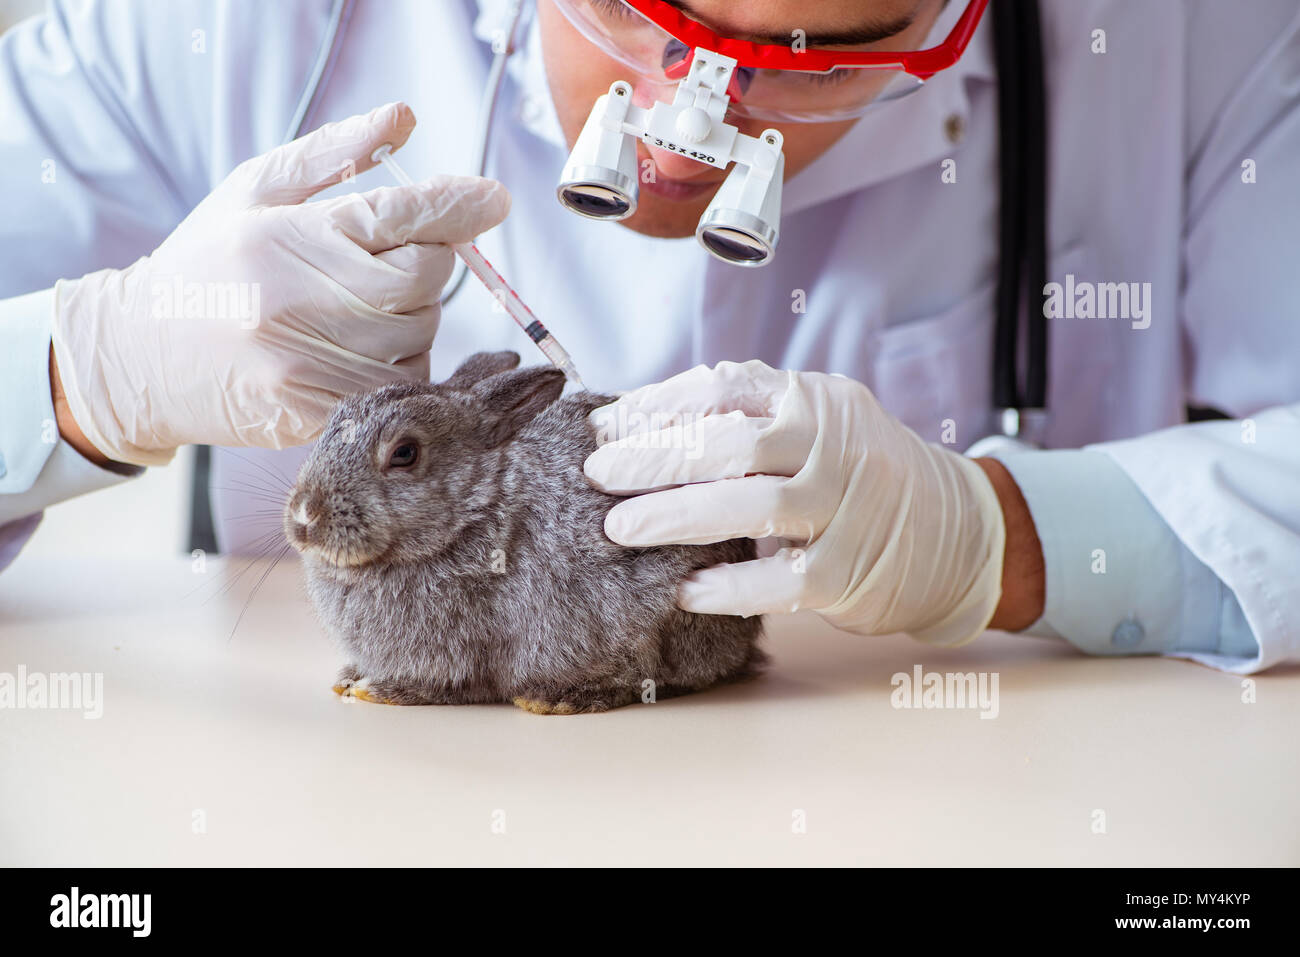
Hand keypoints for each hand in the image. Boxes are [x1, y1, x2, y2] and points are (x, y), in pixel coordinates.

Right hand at [50, 102, 509, 466]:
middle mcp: (303, 302)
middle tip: (392, 263)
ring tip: (360, 311)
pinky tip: (358, 352)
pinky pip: (397, 388)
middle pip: (424, 283)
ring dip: (412, 322)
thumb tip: (403, 120)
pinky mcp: (317, 413)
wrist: (136, 358)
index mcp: (290, 236)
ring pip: (420, 340)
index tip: (492, 200)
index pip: (400, 217)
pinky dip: (396, 368)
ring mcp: (311, 365)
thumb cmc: (205, 266)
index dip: (456, 207)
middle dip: (427, 267)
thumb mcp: (254, 190)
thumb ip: (334, 155)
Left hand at [583, 360, 1008, 645]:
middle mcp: (835, 446)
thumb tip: (641, 421)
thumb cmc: (858, 473)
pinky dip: (729, 586)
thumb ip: (746, 416)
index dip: (659, 406)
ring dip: (679, 517)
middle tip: (599, 476)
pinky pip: (781, 580)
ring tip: (620, 529)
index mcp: (815, 401)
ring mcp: (848, 509)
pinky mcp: (851, 573)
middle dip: (657, 459)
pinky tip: (682, 589)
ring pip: (756, 507)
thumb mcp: (816, 423)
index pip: (728, 389)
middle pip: (735, 444)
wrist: (957, 531)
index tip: (605, 426)